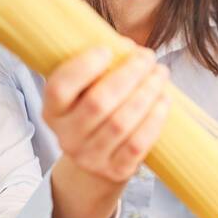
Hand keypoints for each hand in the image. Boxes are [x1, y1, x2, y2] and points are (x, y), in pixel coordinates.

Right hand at [43, 45, 170, 217]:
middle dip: (128, 75)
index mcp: (53, 112)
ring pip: (121, 123)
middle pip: (98, 103)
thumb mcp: (83, 93)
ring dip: (146, 93)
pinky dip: (154, 119)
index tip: (107, 48)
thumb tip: (127, 46)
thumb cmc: (94, 112)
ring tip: (160, 73)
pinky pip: (138, 144)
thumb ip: (96, 70)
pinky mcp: (115, 171)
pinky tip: (164, 99)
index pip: (60, 88)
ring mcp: (90, 157)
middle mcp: (67, 137)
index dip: (83, 67)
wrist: (97, 162)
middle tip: (147, 56)